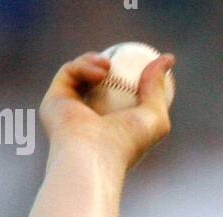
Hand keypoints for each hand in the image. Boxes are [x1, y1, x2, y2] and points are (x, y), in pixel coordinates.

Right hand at [39, 51, 174, 169]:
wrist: (94, 153)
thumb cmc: (127, 141)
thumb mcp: (155, 116)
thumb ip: (157, 87)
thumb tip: (168, 58)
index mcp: (113, 128)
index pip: (120, 99)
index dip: (129, 77)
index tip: (141, 63)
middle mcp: (90, 120)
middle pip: (97, 83)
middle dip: (108, 64)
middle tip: (120, 56)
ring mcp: (70, 110)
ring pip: (81, 74)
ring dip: (95, 61)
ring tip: (109, 66)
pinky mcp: (54, 100)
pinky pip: (69, 72)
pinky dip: (84, 66)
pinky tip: (101, 70)